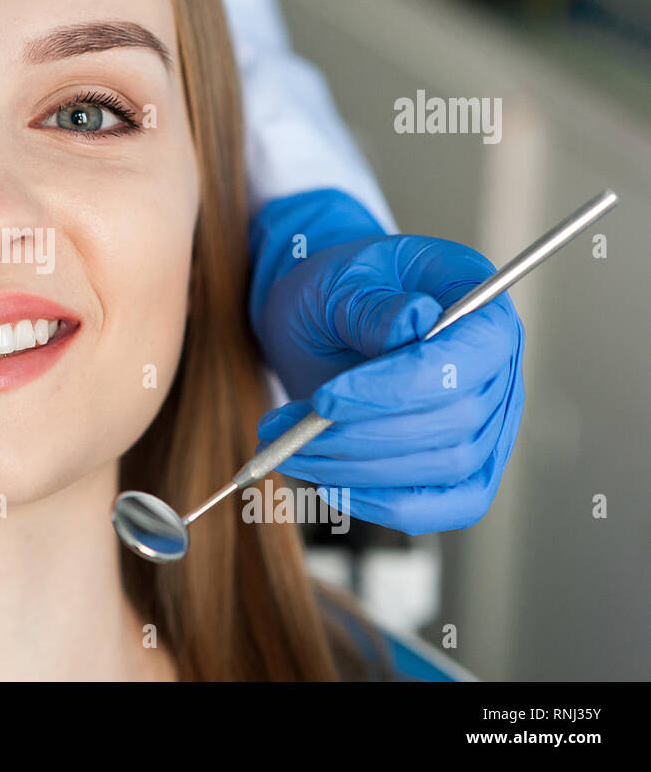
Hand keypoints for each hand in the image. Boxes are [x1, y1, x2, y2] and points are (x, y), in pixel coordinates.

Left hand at [249, 195, 524, 534]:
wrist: (326, 320)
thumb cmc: (338, 291)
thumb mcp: (338, 280)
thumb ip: (372, 304)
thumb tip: (414, 322)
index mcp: (482, 308)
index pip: (463, 361)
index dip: (397, 389)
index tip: (326, 401)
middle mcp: (499, 369)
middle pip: (456, 422)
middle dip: (363, 435)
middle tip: (288, 430)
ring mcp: (489, 422)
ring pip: (446, 468)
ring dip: (360, 470)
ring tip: (291, 450)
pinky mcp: (465, 467)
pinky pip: (446, 505)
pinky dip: (387, 505)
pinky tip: (332, 486)